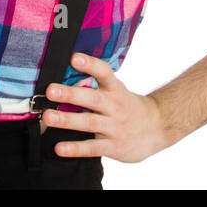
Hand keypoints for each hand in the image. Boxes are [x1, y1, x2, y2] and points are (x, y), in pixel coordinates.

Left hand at [39, 53, 169, 162]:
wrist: (157, 128)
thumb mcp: (117, 91)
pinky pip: (92, 148)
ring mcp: (114, 127)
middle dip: (70, 94)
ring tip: (48, 117)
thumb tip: (66, 77)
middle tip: (51, 90)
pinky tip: (60, 148)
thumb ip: (95, 86)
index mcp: (115, 89)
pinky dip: (75, 148)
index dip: (90, 64)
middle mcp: (115, 106)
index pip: (104, 73)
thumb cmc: (128, 107)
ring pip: (89, 123)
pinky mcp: (113, 146)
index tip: (74, 58)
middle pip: (92, 98)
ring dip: (67, 120)